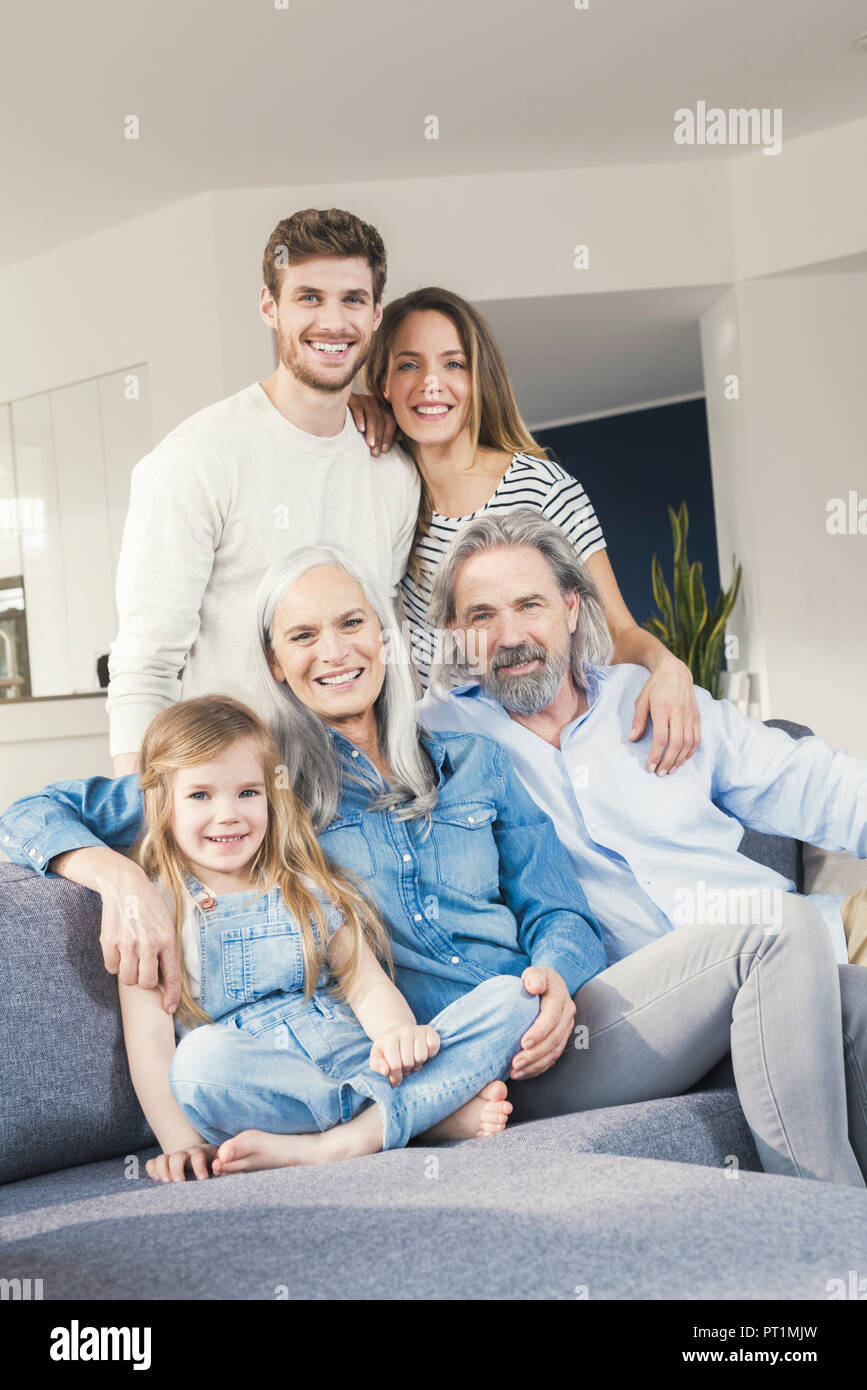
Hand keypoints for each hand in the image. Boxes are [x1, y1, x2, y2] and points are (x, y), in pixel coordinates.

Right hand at [97, 858, 181, 1013]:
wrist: (125, 884)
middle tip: (144, 969)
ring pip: (128, 979)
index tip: (169, 1008)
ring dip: (130, 974)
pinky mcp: (109, 941)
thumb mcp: (167, 923)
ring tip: (131, 959)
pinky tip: (120, 951)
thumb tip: (165, 978)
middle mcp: (148, 943)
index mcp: (167, 939)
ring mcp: (127, 943)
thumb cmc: (150, 905)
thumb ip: (166, 948)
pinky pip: (111, 968)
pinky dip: (115, 965)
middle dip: (146, 982)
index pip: (172, 976)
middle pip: (147, 982)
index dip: (171, 996)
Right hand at [146, 1143, 217, 1181]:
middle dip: (177, 1169)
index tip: (203, 1179)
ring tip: (165, 1182)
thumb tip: (218, 1168)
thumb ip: (222, 1166)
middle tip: (179, 1182)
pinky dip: (152, 1170)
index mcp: (201, 1154)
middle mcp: (185, 1154)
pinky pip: (152, 1163)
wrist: (199, 1156)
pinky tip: (156, 1180)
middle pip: (178, 1157)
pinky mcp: (163, 1163)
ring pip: (162, 1159)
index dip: (199, 1167)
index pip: (198, 1157)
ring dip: (161, 1170)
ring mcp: (172, 1157)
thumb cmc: (214, 1164)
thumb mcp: (221, 1162)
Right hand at [348, 392, 395, 455]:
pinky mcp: (350, 397)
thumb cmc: (353, 427)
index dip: (389, 436)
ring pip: (372, 414)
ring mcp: (362, 398)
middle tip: (375, 452)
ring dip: (371, 431)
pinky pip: (358, 406)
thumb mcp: (370, 431)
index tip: (384, 450)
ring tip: (369, 445)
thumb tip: (400, 437)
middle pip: (381, 419)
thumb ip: (385, 432)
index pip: (390, 421)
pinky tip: (360, 430)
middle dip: (379, 437)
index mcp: (381, 408)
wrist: (331, 414)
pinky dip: (360, 418)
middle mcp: (374, 401)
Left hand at [370, 1024, 440, 1086]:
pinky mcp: (430, 1031)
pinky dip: (430, 1054)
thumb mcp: (376, 1056)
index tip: (395, 1078)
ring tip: (412, 1059)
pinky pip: (433, 1047)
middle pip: (409, 1063)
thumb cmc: (387, 1048)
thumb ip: (377, 1065)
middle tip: (404, 1066)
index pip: (395, 1065)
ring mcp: (418, 1030)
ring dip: (418, 1063)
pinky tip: (423, 1052)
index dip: (396, 1076)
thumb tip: (386, 1071)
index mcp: (389, 1038)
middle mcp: (404, 1031)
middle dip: (407, 1069)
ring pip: (421, 1057)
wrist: (398, 1032)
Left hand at [509, 968, 575, 1080]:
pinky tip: (523, 1074)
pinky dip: (538, 1068)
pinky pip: (553, 1057)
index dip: (538, 1032)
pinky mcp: (562, 1038)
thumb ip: (533, 976)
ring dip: (535, 1065)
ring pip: (555, 1051)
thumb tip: (533, 986)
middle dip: (535, 1054)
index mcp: (560, 997)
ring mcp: (566, 1028)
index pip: (552, 1017)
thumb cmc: (535, 980)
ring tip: (516, 1072)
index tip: (522, 1043)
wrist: (548, 985)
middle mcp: (567, 1014)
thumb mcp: (534, 973)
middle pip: (554, 1038)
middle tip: (515, 1063)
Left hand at [629, 654, 700, 774]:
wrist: (675, 671)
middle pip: (676, 744)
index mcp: (662, 709)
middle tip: (660, 773)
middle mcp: (678, 713)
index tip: (650, 767)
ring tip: (670, 770)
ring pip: (688, 743)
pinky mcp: (697, 717)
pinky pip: (697, 738)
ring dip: (680, 760)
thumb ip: (638, 721)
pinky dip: (690, 752)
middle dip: (668, 762)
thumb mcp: (641, 700)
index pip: (661, 738)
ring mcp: (690, 715)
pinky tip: (682, 759)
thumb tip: (632, 739)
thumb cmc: (655, 686)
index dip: (655, 755)